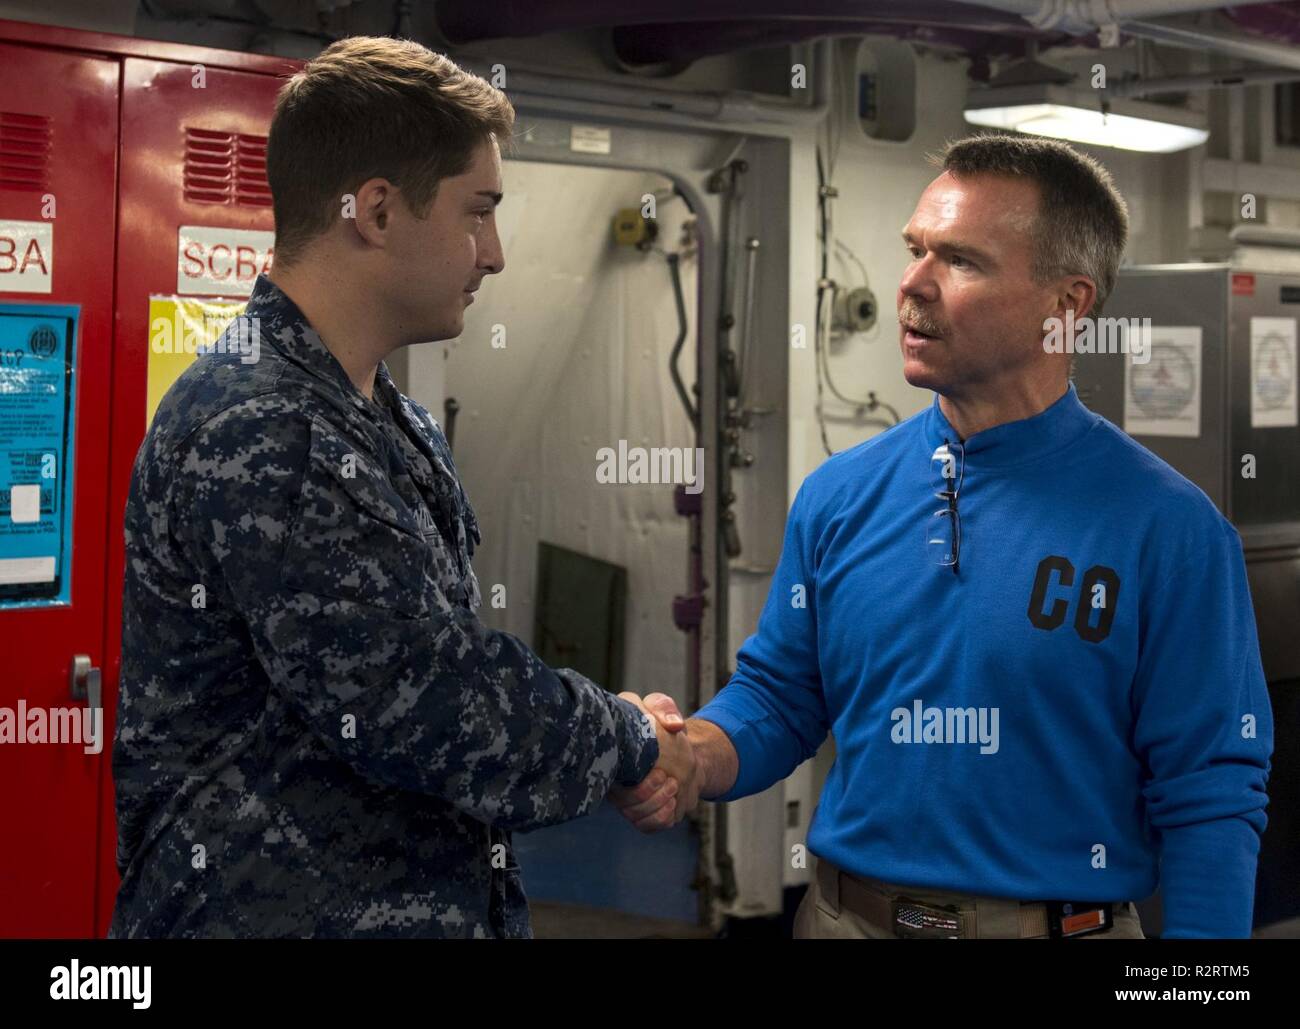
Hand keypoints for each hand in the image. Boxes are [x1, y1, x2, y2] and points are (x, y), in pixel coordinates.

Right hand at [610, 693, 698, 832]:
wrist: (678, 748)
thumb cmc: (658, 725)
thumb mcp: (658, 707)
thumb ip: (663, 707)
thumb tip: (674, 725)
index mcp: (610, 759)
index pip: (610, 779)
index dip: (637, 785)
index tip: (660, 772)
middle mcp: (612, 783)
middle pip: (624, 805)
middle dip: (651, 796)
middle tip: (671, 781)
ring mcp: (624, 801)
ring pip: (635, 817)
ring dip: (659, 806)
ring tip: (674, 787)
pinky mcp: (640, 813)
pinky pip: (646, 826)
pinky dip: (661, 819)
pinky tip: (672, 804)